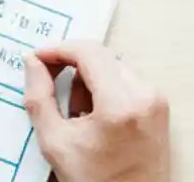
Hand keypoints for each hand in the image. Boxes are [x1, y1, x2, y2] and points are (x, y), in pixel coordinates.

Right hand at [23, 43, 171, 181]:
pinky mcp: (160, 107)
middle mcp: (144, 96)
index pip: (88, 53)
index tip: (39, 58)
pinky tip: (97, 118)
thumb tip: (34, 63)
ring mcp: (156, 101)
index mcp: (120, 104)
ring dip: (91, 80)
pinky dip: (107, 90)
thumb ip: (39, 98)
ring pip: (113, 67)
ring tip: (79, 115)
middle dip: (74, 69)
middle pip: (101, 57)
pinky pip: (127, 82)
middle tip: (54, 91)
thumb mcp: (56, 143)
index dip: (59, 50)